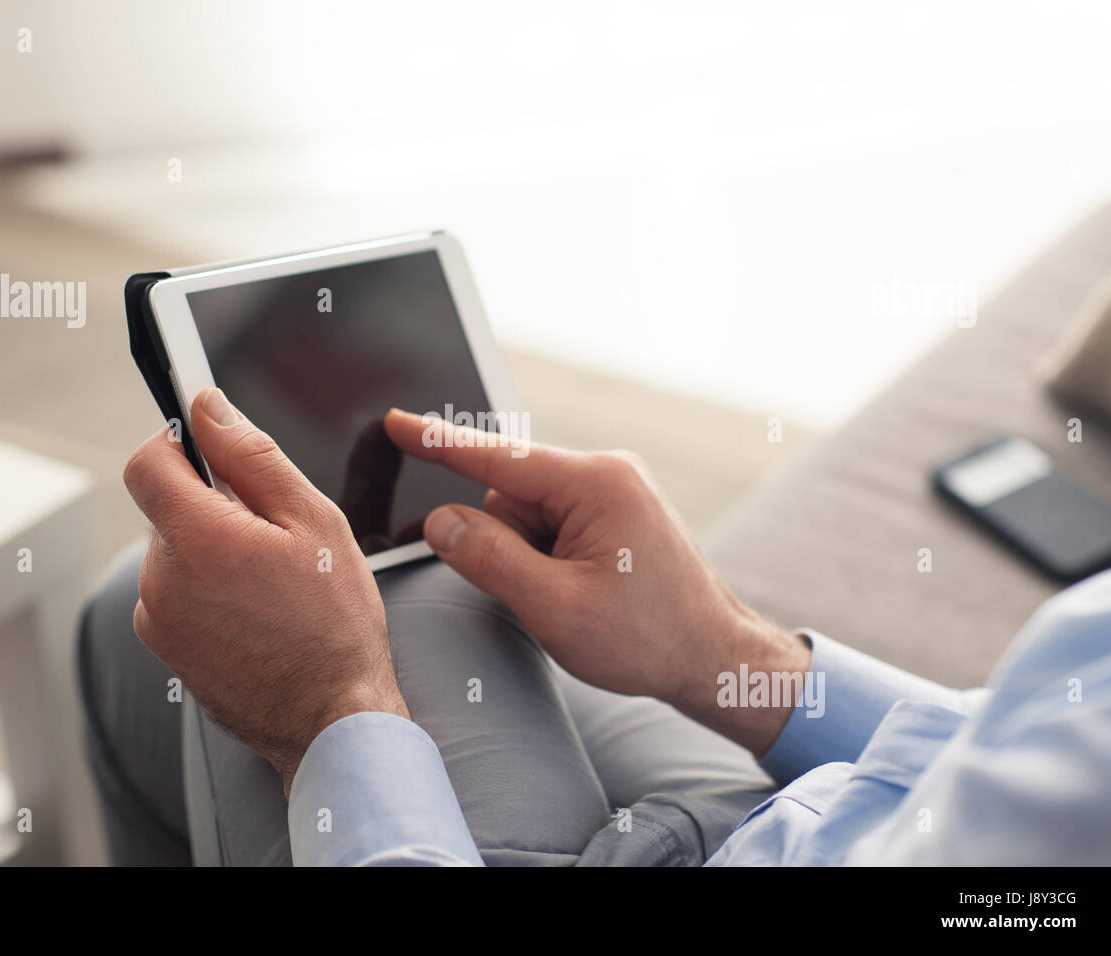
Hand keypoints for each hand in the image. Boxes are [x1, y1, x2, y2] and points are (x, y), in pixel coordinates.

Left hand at [124, 388, 407, 794]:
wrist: (330, 720)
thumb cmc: (335, 626)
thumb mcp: (314, 522)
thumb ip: (253, 457)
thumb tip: (210, 409)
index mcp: (199, 540)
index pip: (147, 461)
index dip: (177, 443)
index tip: (210, 447)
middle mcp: (162, 580)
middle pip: (167, 507)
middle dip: (213, 505)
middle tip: (273, 535)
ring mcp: (157, 619)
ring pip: (175, 551)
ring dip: (213, 550)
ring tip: (270, 583)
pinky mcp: (164, 648)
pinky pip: (176, 593)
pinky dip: (208, 589)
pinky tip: (256, 612)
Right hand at [383, 409, 809, 755]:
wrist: (716, 659)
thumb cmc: (650, 638)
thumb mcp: (555, 607)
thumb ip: (489, 558)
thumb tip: (441, 522)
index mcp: (596, 483)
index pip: (496, 457)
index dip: (437, 441)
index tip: (395, 421)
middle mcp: (608, 474)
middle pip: (510, 496)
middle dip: (509, 546)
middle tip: (552, 597)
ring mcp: (615, 492)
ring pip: (528, 516)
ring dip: (532, 560)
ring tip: (579, 600)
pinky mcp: (617, 513)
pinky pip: (554, 526)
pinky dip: (551, 562)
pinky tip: (585, 594)